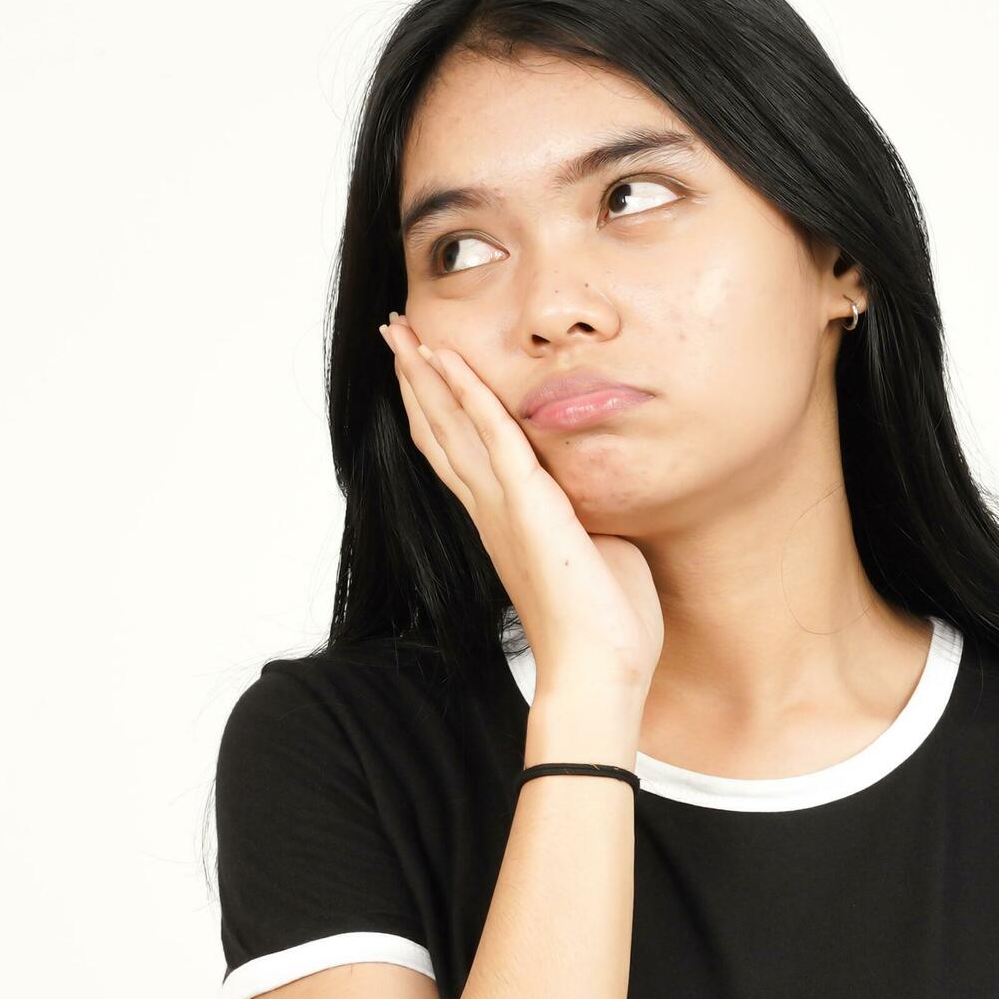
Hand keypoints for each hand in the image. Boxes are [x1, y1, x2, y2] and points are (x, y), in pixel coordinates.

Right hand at [380, 313, 662, 696]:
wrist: (599, 667)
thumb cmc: (606, 622)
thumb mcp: (596, 547)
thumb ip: (586, 513)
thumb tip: (601, 495)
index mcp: (503, 520)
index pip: (457, 451)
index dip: (435, 406)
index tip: (421, 365)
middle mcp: (489, 509)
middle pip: (438, 428)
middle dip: (414, 377)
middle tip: (392, 332)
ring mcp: (501, 505)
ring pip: (450, 423)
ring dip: (424, 372)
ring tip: (401, 331)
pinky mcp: (526, 502)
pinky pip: (489, 432)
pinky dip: (465, 391)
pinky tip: (446, 357)